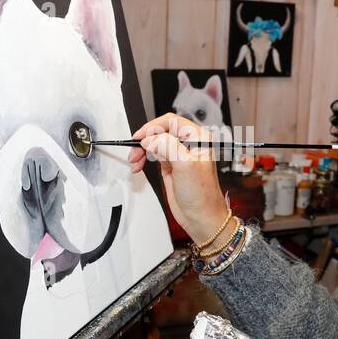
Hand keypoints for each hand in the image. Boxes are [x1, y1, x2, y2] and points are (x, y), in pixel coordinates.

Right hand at [129, 113, 228, 243]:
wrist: (201, 217)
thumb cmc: (202, 195)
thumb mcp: (185, 164)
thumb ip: (166, 146)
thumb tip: (149, 140)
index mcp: (199, 138)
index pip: (172, 121)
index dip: (153, 127)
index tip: (140, 137)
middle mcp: (189, 144)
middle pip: (161, 131)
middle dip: (146, 140)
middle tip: (135, 151)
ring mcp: (179, 155)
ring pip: (155, 143)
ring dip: (142, 150)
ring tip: (135, 161)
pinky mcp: (171, 166)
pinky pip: (154, 155)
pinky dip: (144, 158)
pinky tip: (139, 165)